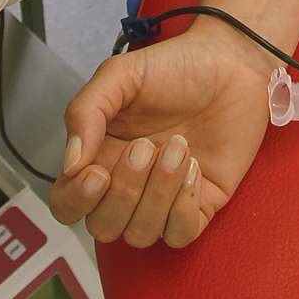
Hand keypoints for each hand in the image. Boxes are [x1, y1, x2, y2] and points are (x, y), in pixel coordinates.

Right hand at [49, 24, 274, 249]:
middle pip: (103, 227)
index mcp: (100, 156)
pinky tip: (195, 167)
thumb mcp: (120, 75)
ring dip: (158, 194)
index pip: (67, 204)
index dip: (76, 200)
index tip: (97, 172)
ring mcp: (163, 198)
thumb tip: (70, 164)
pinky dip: (184, 207)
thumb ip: (85, 112)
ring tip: (179, 146)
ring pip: (141, 234)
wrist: (231, 62)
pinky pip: (179, 235)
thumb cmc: (174, 66)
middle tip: (146, 146)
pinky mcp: (200, 205)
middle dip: (124, 192)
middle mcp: (127, 184)